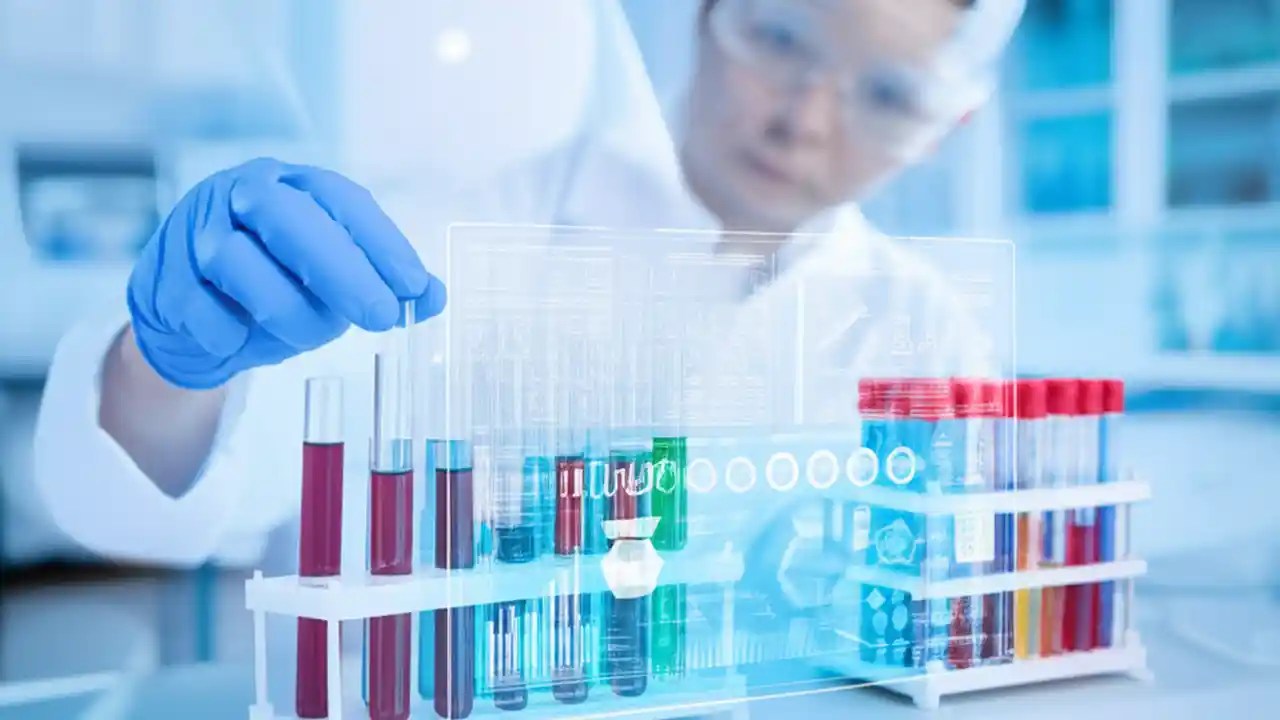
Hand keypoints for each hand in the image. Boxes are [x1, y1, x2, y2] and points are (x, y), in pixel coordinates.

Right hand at [128, 158, 445, 388]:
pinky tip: (244, 343)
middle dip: (341, 270)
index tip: (414, 287)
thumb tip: (436, 297)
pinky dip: (229, 330)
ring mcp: (194, 232)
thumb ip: (381, 285)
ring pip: (239, 260)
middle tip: (381, 317)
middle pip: (290, 218)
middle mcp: (241, 195)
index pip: (342, 201)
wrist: (190, 321)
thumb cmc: (276, 288)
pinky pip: (198, 305)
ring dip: (287, 308)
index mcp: (292, 185)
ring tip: (314, 337)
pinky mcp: (162, 277)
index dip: (381, 242)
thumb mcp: (333, 283)